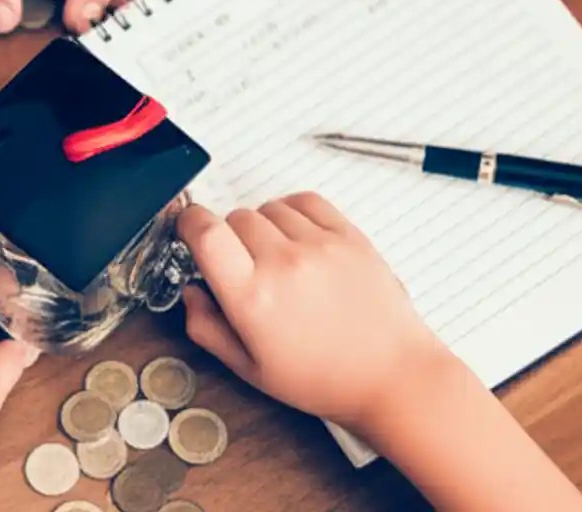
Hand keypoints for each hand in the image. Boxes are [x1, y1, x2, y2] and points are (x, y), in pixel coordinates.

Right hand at [176, 193, 442, 429]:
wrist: (392, 377)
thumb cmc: (324, 379)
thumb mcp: (250, 369)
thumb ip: (208, 328)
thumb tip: (191, 292)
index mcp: (252, 298)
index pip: (204, 231)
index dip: (189, 224)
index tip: (190, 231)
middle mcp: (283, 264)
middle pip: (234, 218)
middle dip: (228, 238)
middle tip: (244, 268)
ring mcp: (319, 246)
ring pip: (268, 208)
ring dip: (262, 227)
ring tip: (277, 259)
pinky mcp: (349, 236)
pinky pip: (305, 201)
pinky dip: (292, 212)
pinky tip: (297, 238)